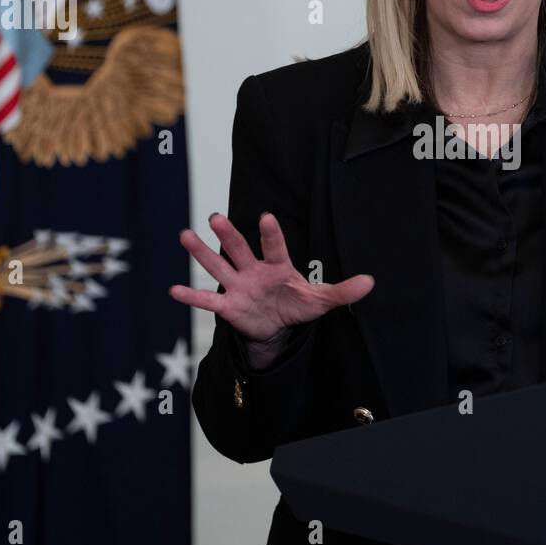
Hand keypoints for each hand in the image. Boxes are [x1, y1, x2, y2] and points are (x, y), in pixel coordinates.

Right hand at [169, 212, 373, 362]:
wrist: (277, 326)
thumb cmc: (297, 304)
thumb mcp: (321, 300)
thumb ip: (343, 291)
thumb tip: (371, 283)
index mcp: (278, 266)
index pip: (275, 246)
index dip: (271, 234)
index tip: (266, 217)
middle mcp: (254, 270)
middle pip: (239, 249)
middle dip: (228, 234)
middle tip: (215, 217)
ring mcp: (238, 286)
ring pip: (218, 266)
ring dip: (202, 253)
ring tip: (185, 235)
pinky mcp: (228, 306)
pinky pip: (208, 300)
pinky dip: (192, 296)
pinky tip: (174, 290)